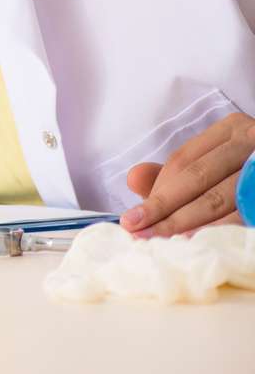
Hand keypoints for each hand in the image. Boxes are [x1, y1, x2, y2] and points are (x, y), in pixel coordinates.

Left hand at [121, 114, 254, 237]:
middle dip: (165, 211)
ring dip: (192, 225)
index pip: (184, 161)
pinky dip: (225, 230)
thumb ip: (178, 171)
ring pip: (224, 199)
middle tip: (139, 234)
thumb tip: (134, 179)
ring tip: (166, 243)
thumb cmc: (251, 170)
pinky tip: (206, 243)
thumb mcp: (219, 160)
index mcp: (232, 130)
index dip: (157, 193)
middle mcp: (253, 140)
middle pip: (198, 179)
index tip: (131, 219)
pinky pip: (248, 212)